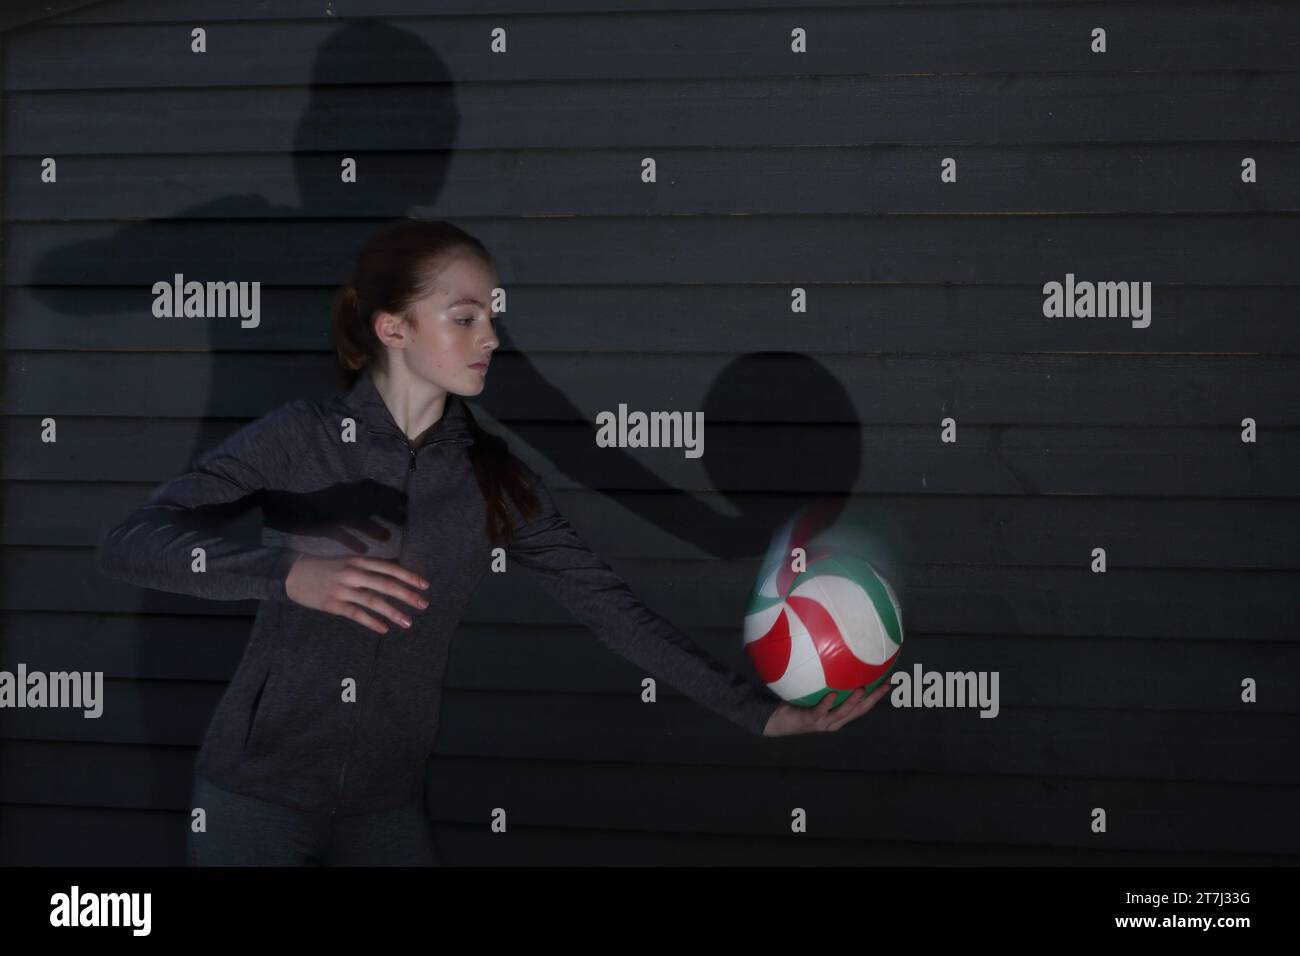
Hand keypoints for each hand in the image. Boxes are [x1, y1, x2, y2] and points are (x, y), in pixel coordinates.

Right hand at [284, 554, 429, 634]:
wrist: (292, 573)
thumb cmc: (325, 567)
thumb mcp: (348, 560)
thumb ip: (369, 567)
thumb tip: (395, 571)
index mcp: (359, 561)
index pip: (389, 568)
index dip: (409, 576)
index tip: (425, 585)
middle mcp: (353, 573)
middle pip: (386, 584)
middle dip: (407, 595)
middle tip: (424, 604)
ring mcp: (343, 589)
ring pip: (373, 601)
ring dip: (393, 612)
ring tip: (408, 622)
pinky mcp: (333, 604)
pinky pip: (356, 614)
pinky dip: (372, 622)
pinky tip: (384, 629)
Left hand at [762, 682, 890, 736]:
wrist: (775, 721)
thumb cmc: (795, 704)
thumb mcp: (813, 692)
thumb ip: (824, 681)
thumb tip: (832, 657)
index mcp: (839, 716)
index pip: (863, 705)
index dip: (877, 695)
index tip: (889, 681)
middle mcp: (834, 721)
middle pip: (859, 710)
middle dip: (873, 697)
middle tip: (886, 684)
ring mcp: (822, 722)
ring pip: (843, 712)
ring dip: (854, 701)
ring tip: (863, 688)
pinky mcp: (809, 721)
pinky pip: (820, 711)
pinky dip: (827, 703)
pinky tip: (833, 693)